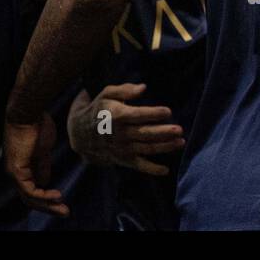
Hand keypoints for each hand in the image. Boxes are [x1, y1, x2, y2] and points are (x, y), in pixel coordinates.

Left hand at [3, 114, 68, 216]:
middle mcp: (15, 173)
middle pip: (30, 197)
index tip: (62, 198)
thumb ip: (43, 166)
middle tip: (65, 212)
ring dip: (47, 205)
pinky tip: (57, 195)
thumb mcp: (44, 150)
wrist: (29, 113)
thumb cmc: (37, 126)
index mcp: (22, 168)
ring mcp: (14, 173)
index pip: (32, 190)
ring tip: (63, 209)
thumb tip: (45, 182)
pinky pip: (29, 190)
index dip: (46, 198)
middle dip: (49, 207)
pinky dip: (43, 196)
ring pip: (29, 197)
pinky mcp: (16, 170)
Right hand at [66, 84, 185, 174]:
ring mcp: (121, 148)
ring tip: (180, 143)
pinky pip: (138, 166)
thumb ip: (125, 90)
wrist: (79, 133)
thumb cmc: (98, 108)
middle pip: (144, 134)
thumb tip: (143, 88)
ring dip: (164, 147)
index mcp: (116, 116)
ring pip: (145, 149)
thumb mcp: (107, 94)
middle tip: (180, 130)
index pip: (137, 115)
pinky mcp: (122, 158)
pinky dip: (151, 170)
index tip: (168, 111)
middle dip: (163, 133)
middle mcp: (120, 134)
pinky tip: (165, 171)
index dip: (153, 114)